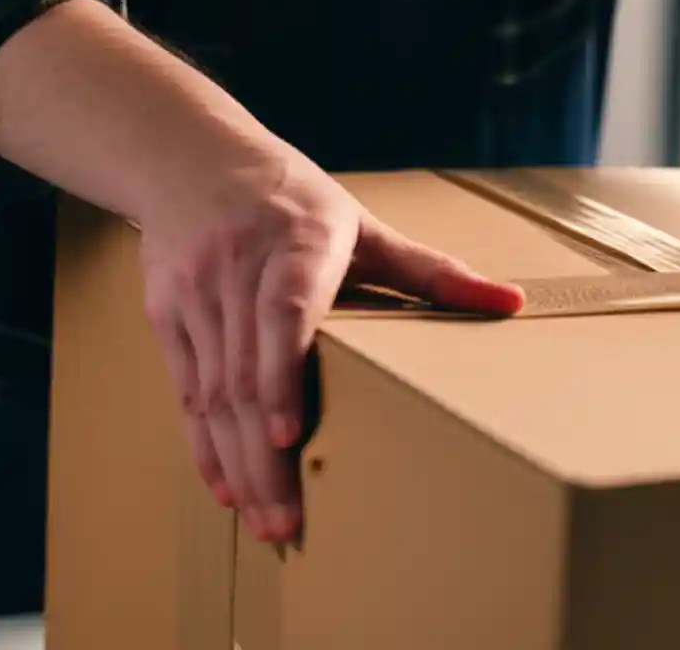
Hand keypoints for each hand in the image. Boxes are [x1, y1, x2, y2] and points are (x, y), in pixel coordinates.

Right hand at [140, 154, 523, 542]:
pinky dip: (203, 444)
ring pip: (210, 394)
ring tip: (264, 521)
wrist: (192, 159)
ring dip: (236, 464)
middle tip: (287, 521)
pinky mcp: (167, 316)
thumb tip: (511, 302)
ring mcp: (196, 296)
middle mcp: (238, 272)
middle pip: (244, 374)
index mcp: (295, 246)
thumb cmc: (294, 198)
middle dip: (264, 457)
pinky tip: (225, 487)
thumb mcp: (365, 226)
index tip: (288, 434)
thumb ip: (434, 272)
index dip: (281, 376)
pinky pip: (184, 391)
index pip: (284, 313)